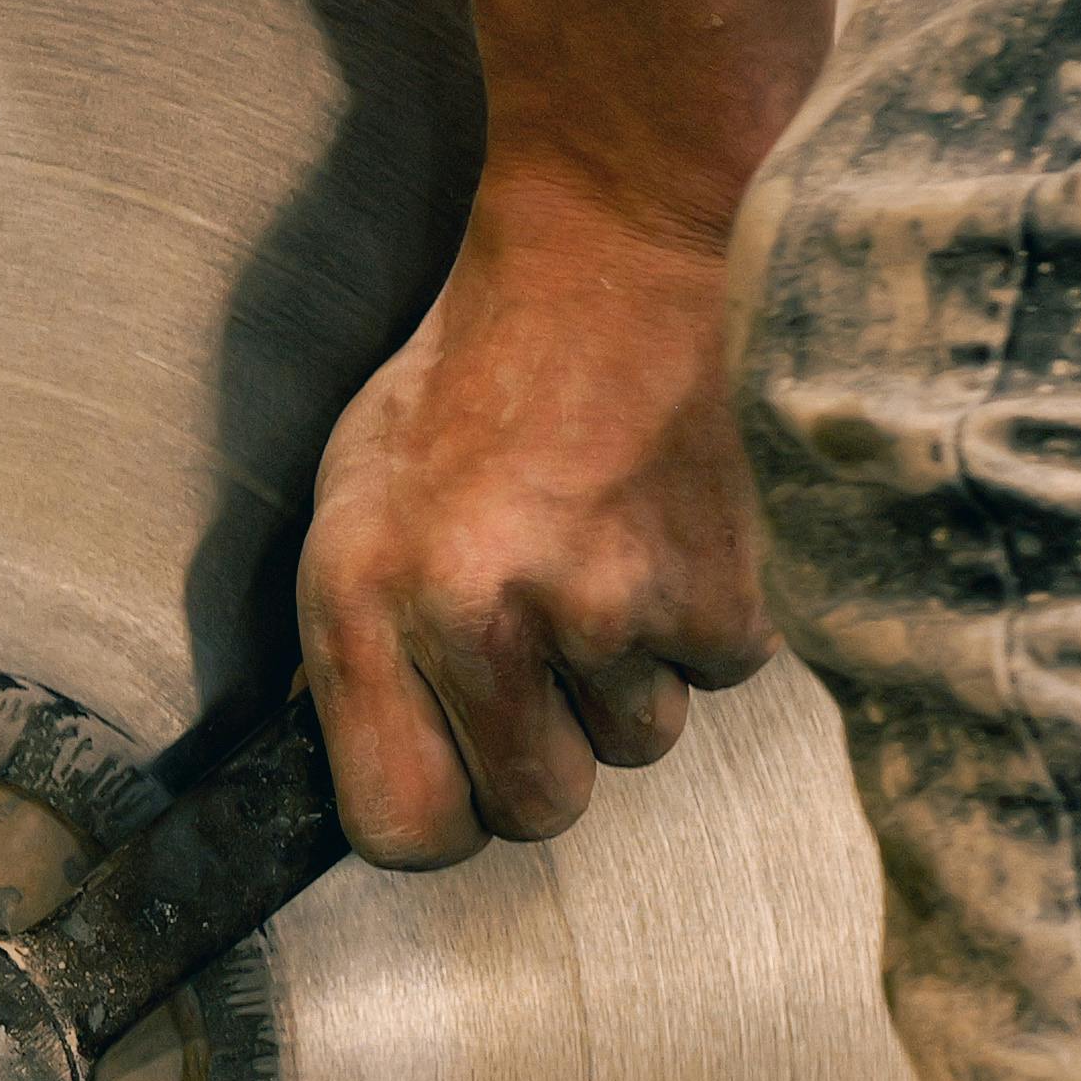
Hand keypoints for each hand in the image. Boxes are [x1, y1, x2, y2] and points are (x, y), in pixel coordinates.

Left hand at [298, 173, 777, 867]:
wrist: (613, 251)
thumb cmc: (478, 376)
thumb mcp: (362, 495)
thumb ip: (364, 643)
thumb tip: (387, 768)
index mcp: (365, 596)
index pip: (405, 829)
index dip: (446, 817)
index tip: (465, 777)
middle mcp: (476, 615)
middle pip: (538, 811)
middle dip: (552, 753)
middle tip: (551, 649)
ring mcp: (604, 609)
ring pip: (640, 746)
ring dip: (633, 675)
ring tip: (608, 553)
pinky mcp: (716, 592)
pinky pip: (718, 675)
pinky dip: (705, 618)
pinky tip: (668, 526)